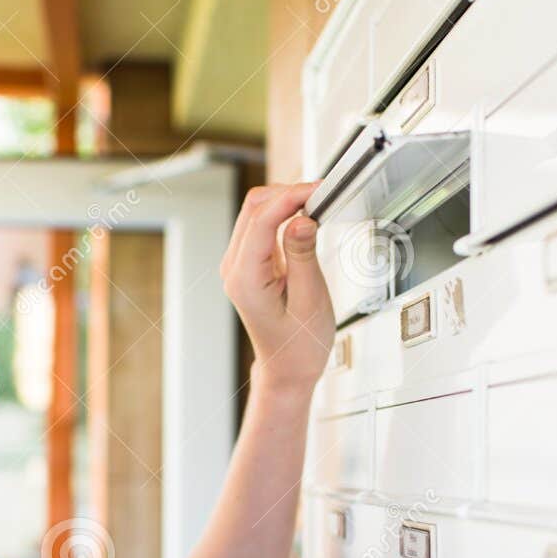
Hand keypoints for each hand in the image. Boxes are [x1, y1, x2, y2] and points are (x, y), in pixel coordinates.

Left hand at [218, 182, 335, 390]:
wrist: (288, 369)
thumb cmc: (299, 346)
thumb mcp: (310, 300)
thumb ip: (303, 256)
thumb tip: (300, 219)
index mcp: (245, 279)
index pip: (261, 221)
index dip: (290, 197)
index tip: (317, 189)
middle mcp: (235, 269)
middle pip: (254, 208)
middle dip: (287, 193)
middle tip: (321, 194)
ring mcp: (239, 265)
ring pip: (256, 213)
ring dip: (285, 201)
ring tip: (317, 203)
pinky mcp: (250, 263)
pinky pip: (262, 227)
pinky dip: (283, 215)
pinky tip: (304, 217)